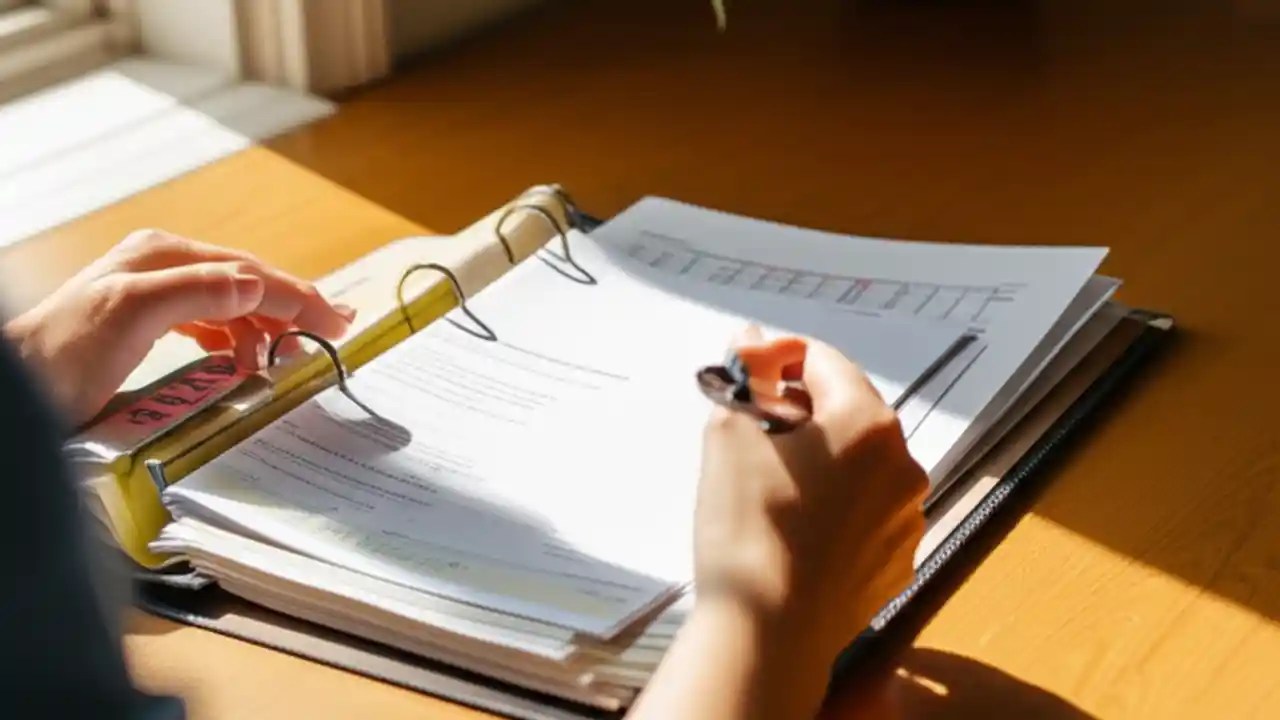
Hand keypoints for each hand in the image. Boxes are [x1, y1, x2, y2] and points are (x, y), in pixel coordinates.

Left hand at [4, 229, 354, 427]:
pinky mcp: (148, 322)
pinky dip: (239, 340)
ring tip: (290, 359)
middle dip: (294, 308)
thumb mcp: (129, 315)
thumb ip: (195, 293)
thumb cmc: (62, 356)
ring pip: (234, 304)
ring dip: (267, 329)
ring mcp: (155, 292)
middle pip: (248, 283)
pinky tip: (245, 360)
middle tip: (334, 333)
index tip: (337, 323)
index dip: (299, 297)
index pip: (251, 272)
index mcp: (165, 255)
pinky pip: (213, 324)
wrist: (19, 387)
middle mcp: (164, 265)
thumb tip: (255, 287)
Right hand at [629, 325, 927, 719]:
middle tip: (751, 422)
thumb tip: (752, 341)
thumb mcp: (729, 436)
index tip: (742, 370)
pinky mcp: (897, 562)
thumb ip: (746, 380)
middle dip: (800, 406)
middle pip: (849, 409)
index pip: (821, 360)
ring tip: (772, 480)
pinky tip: (797, 525)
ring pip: (861, 464)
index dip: (775, 356)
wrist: (769, 633)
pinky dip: (837, 505)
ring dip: (822, 457)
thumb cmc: (748, 526)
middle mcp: (902, 463)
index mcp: (866, 422)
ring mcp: (906, 517)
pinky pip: (867, 513)